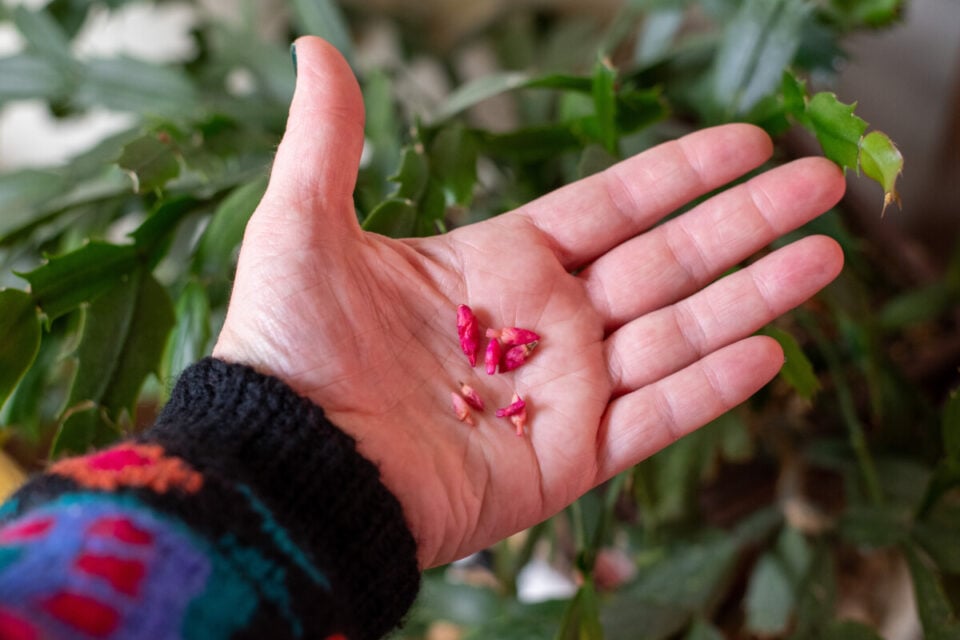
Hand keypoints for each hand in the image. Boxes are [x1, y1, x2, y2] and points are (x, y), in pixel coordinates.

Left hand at [213, 37, 844, 567]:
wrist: (292, 466)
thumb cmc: (291, 347)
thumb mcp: (303, 226)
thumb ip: (328, 140)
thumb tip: (315, 49)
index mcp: (502, 260)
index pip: (613, 205)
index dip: (679, 173)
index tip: (747, 140)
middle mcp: (547, 321)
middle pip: (666, 260)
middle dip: (744, 221)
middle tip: (819, 184)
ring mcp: (566, 391)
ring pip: (678, 333)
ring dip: (752, 295)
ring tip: (825, 256)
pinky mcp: (571, 458)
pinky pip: (655, 418)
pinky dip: (710, 388)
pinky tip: (769, 348)